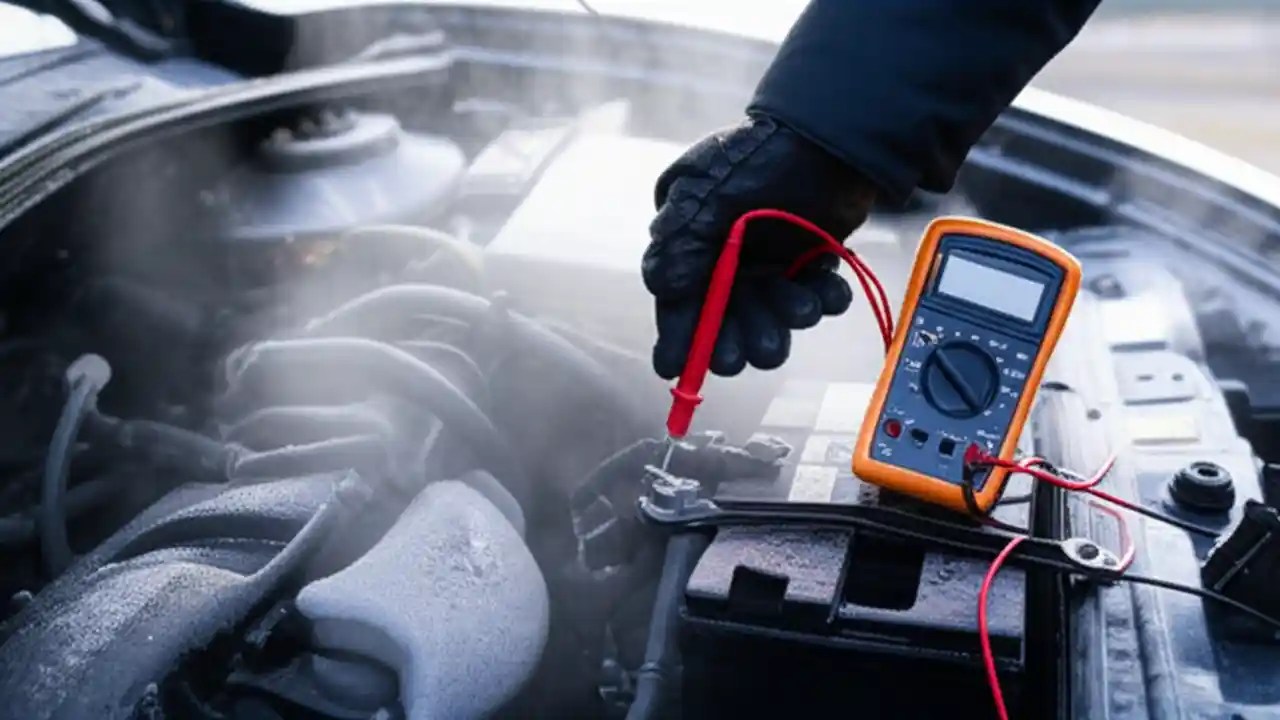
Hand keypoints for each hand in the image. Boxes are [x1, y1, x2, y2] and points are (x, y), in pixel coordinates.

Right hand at [642, 113, 877, 378]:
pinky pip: (810, 300)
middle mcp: (726, 256)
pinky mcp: (807, 263)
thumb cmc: (761, 152)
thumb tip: (662, 288)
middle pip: (723, 318)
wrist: (833, 131)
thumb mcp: (710, 187)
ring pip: (768, 317)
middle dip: (737, 337)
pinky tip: (830, 290)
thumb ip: (685, 239)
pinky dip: (822, 302)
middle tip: (752, 351)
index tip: (673, 371)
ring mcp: (768, 262)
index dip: (677, 336)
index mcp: (692, 238)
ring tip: (803, 307)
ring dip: (783, 321)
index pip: (678, 298)